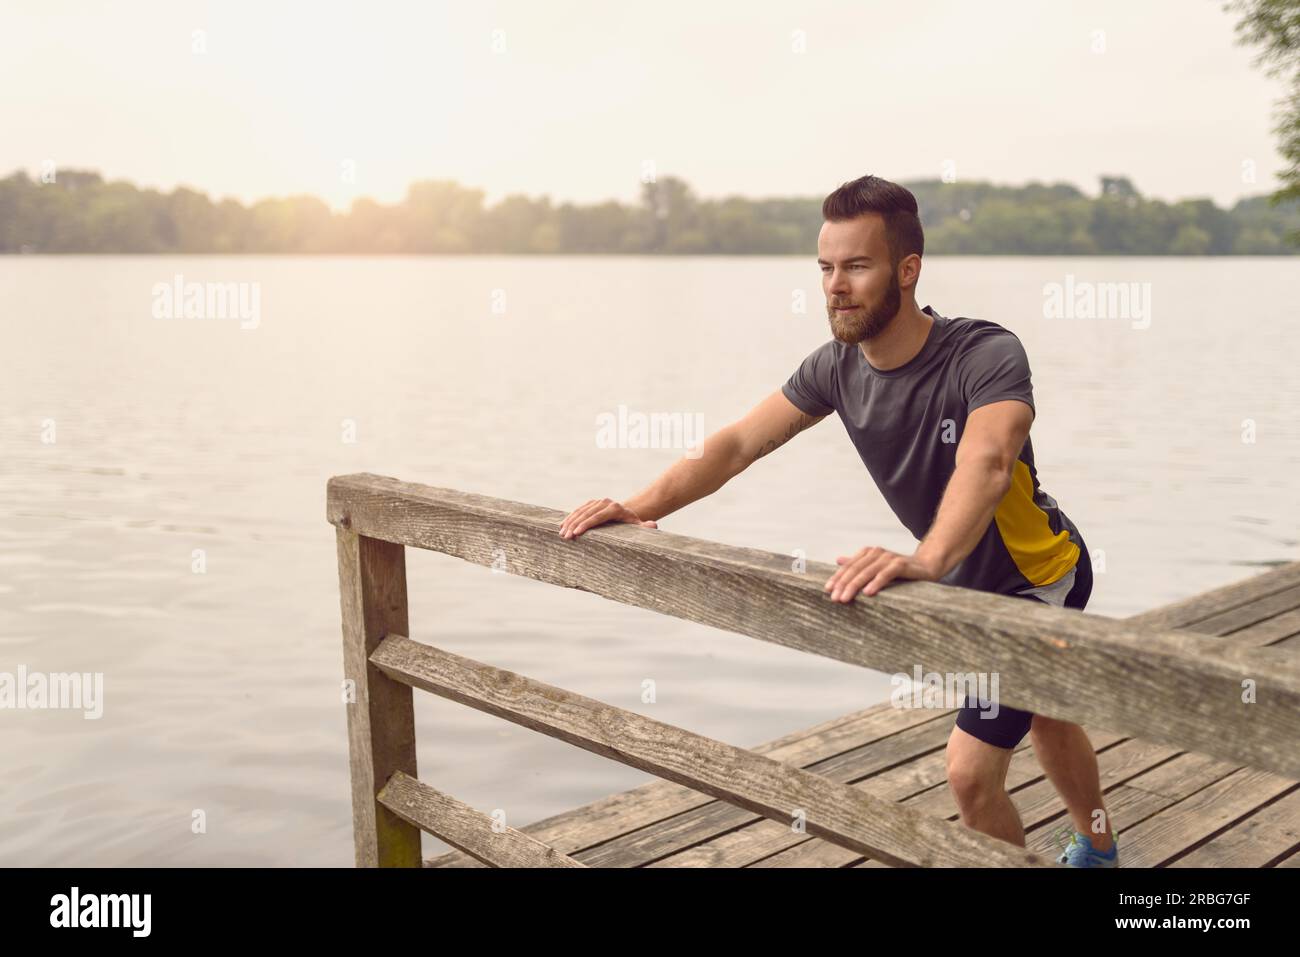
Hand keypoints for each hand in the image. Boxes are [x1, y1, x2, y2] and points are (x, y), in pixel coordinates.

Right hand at [559, 498, 657, 538]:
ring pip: (581, 511)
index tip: (577, 533)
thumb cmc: (632, 527)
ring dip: (569, 521)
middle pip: (587, 513)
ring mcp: (597, 502)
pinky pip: (578, 510)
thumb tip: (653, 525)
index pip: (598, 516)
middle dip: (575, 525)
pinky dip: (570, 517)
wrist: (627, 517)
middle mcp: (606, 502)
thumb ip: (646, 527)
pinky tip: (562, 525)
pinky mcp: (591, 503)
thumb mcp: (639, 528)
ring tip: (562, 534)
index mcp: (616, 508)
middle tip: (566, 537)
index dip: (587, 524)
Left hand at [824, 546, 942, 601]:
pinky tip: (868, 593)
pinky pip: (886, 574)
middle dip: (843, 584)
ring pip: (867, 572)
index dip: (837, 578)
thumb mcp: (876, 567)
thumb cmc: (899, 570)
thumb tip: (838, 560)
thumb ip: (858, 563)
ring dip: (854, 586)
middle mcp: (877, 553)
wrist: (926, 566)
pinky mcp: (901, 564)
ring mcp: (889, 557)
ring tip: (845, 598)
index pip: (849, 566)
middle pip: (855, 569)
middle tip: (834, 598)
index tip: (827, 590)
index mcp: (868, 553)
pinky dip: (876, 583)